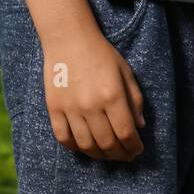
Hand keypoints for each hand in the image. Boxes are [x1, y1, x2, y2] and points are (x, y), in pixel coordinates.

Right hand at [42, 29, 145, 161]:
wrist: (68, 37)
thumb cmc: (101, 54)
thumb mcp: (125, 73)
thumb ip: (135, 100)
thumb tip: (139, 127)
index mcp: (112, 96)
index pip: (126, 133)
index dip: (134, 147)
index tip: (137, 150)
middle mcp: (91, 105)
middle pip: (107, 143)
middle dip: (119, 154)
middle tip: (125, 155)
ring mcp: (71, 108)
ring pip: (86, 145)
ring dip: (100, 155)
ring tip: (107, 154)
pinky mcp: (54, 108)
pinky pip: (63, 137)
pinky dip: (74, 147)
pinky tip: (84, 146)